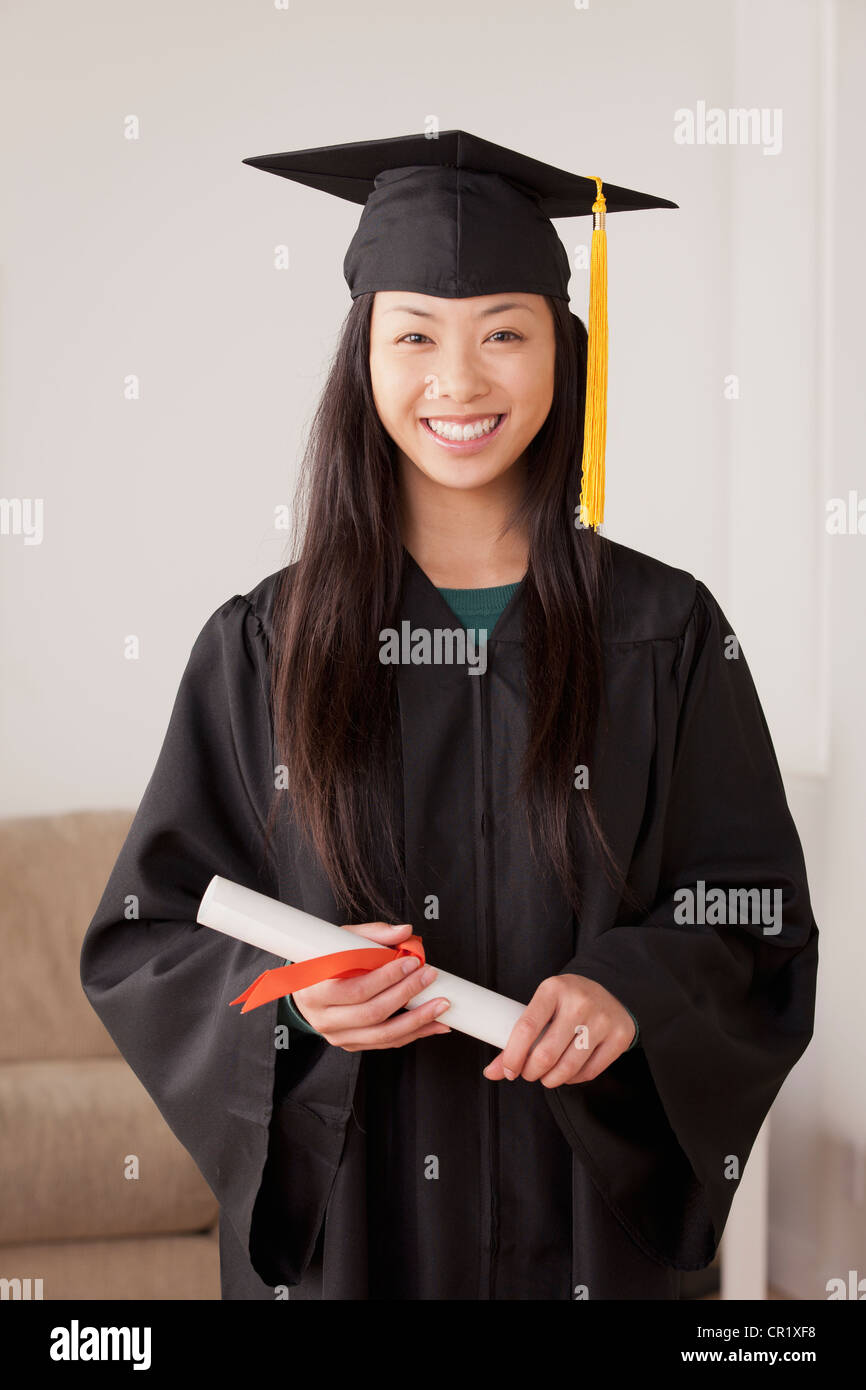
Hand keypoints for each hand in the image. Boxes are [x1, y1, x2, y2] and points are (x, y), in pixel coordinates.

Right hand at [290, 922, 451, 1051]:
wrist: (308, 988)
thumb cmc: (325, 961)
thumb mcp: (341, 940)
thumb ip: (373, 934)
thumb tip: (405, 932)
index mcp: (316, 990)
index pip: (357, 988)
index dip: (387, 977)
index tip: (412, 962)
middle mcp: (324, 1019)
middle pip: (372, 1013)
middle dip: (406, 994)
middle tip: (429, 976)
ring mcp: (338, 1036)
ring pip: (383, 1034)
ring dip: (417, 1020)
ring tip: (440, 1005)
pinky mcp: (352, 1045)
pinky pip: (387, 1043)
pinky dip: (414, 1034)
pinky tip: (434, 1024)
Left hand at [482, 973, 635, 1086]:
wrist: (608, 993)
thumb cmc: (566, 1003)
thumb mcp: (542, 1008)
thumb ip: (516, 1038)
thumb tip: (492, 1072)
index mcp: (553, 989)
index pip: (526, 1028)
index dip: (513, 1056)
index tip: (508, 1070)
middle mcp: (580, 1002)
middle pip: (546, 1053)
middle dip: (531, 1072)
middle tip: (528, 1073)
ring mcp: (602, 1019)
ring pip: (568, 1067)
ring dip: (550, 1080)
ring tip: (546, 1076)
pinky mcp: (619, 1036)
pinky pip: (589, 1073)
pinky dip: (573, 1079)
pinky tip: (567, 1071)